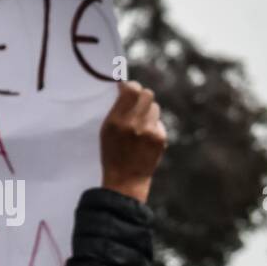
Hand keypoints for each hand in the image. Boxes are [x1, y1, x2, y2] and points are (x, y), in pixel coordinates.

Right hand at [100, 81, 166, 202]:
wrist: (126, 179)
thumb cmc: (113, 153)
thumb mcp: (106, 131)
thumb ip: (116, 110)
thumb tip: (126, 88)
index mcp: (116, 120)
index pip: (131, 89)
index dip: (131, 86)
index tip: (128, 89)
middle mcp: (134, 124)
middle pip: (147, 94)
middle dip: (142, 97)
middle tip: (137, 104)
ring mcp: (149, 131)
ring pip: (155, 107)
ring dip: (148, 112)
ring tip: (140, 126)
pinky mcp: (160, 138)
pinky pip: (159, 122)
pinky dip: (153, 127)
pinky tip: (145, 139)